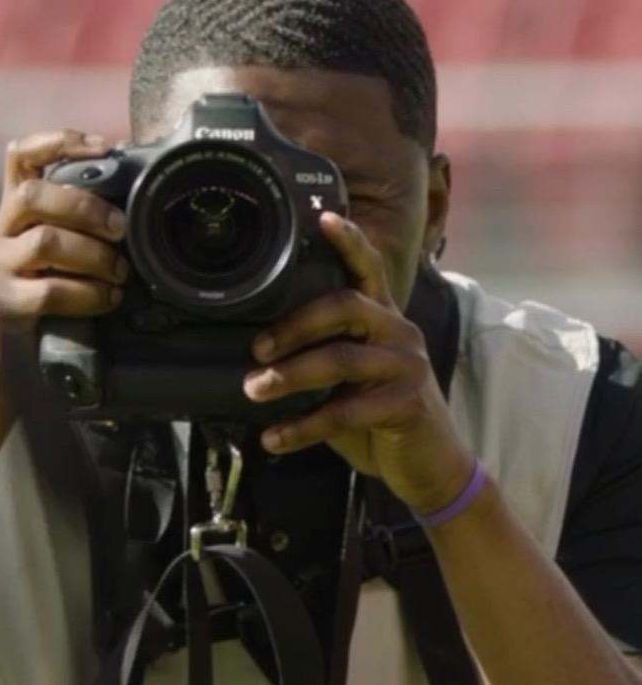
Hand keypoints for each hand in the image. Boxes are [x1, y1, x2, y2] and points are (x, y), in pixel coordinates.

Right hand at [0, 130, 128, 405]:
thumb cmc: (36, 310)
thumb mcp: (52, 261)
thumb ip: (74, 231)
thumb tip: (131, 210)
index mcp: (13, 216)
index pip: (20, 157)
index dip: (58, 142)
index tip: (103, 146)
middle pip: (34, 195)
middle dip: (86, 206)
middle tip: (121, 229)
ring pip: (45, 241)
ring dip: (93, 254)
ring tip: (119, 272)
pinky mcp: (2, 305)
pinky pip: (50, 291)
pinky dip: (87, 293)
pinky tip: (106, 299)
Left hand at [243, 213, 473, 515]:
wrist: (431, 467)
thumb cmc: (380, 418)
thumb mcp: (349, 381)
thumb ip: (320, 357)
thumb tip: (257, 355)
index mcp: (383, 319)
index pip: (369, 269)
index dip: (349, 242)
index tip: (322, 218)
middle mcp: (399, 332)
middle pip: (345, 307)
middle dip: (294, 325)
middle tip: (257, 349)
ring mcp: (407, 366)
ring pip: (341, 359)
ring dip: (290, 376)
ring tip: (253, 390)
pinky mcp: (407, 404)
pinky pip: (346, 410)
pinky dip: (303, 427)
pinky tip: (274, 437)